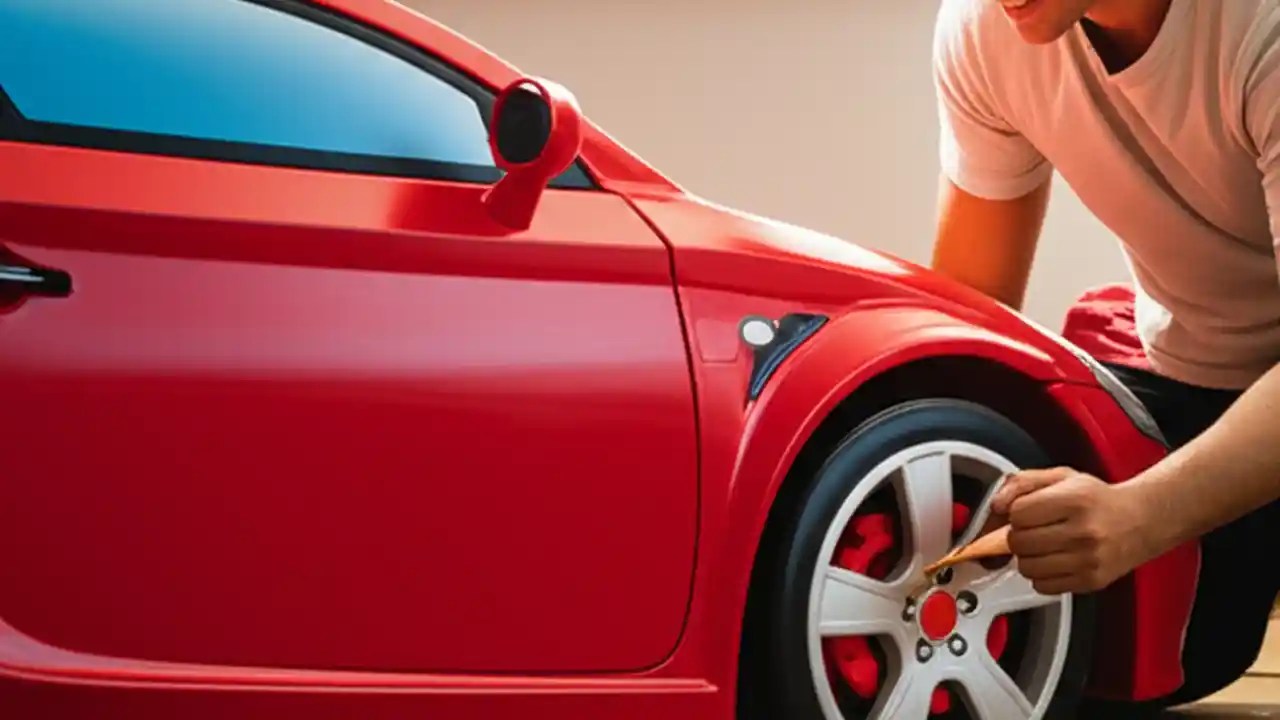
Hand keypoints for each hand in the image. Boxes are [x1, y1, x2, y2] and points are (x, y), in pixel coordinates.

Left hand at [988, 467, 1156, 594]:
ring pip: (1027, 567)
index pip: (1018, 513)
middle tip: (1033, 529)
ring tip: (1044, 545)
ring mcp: (1088, 560)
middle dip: (1019, 535)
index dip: (1016, 512)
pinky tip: (1054, 561)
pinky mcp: (1090, 582)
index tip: (1026, 512)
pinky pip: (1043, 587)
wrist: (1141, 521)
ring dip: (1027, 557)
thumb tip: (996, 504)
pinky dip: (1041, 576)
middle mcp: (1083, 531)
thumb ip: (1022, 483)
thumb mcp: (1061, 477)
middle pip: (1018, 542)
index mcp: (1074, 500)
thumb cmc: (1097, 499)